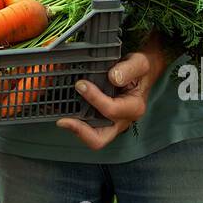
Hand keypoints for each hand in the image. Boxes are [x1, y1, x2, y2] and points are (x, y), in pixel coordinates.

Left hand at [56, 31, 171, 149]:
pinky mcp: (103, 119)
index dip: (94, 99)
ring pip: (92, 137)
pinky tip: (63, 112)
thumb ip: (128, 69)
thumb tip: (113, 77)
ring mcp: (112, 122)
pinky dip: (76, 122)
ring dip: (75, 129)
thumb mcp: (140, 63)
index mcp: (133, 107)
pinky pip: (89, 127)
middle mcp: (122, 120)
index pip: (111, 110)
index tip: (81, 84)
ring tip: (61, 118)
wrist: (142, 74)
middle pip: (100, 139)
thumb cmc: (140, 70)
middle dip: (80, 132)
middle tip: (63, 121)